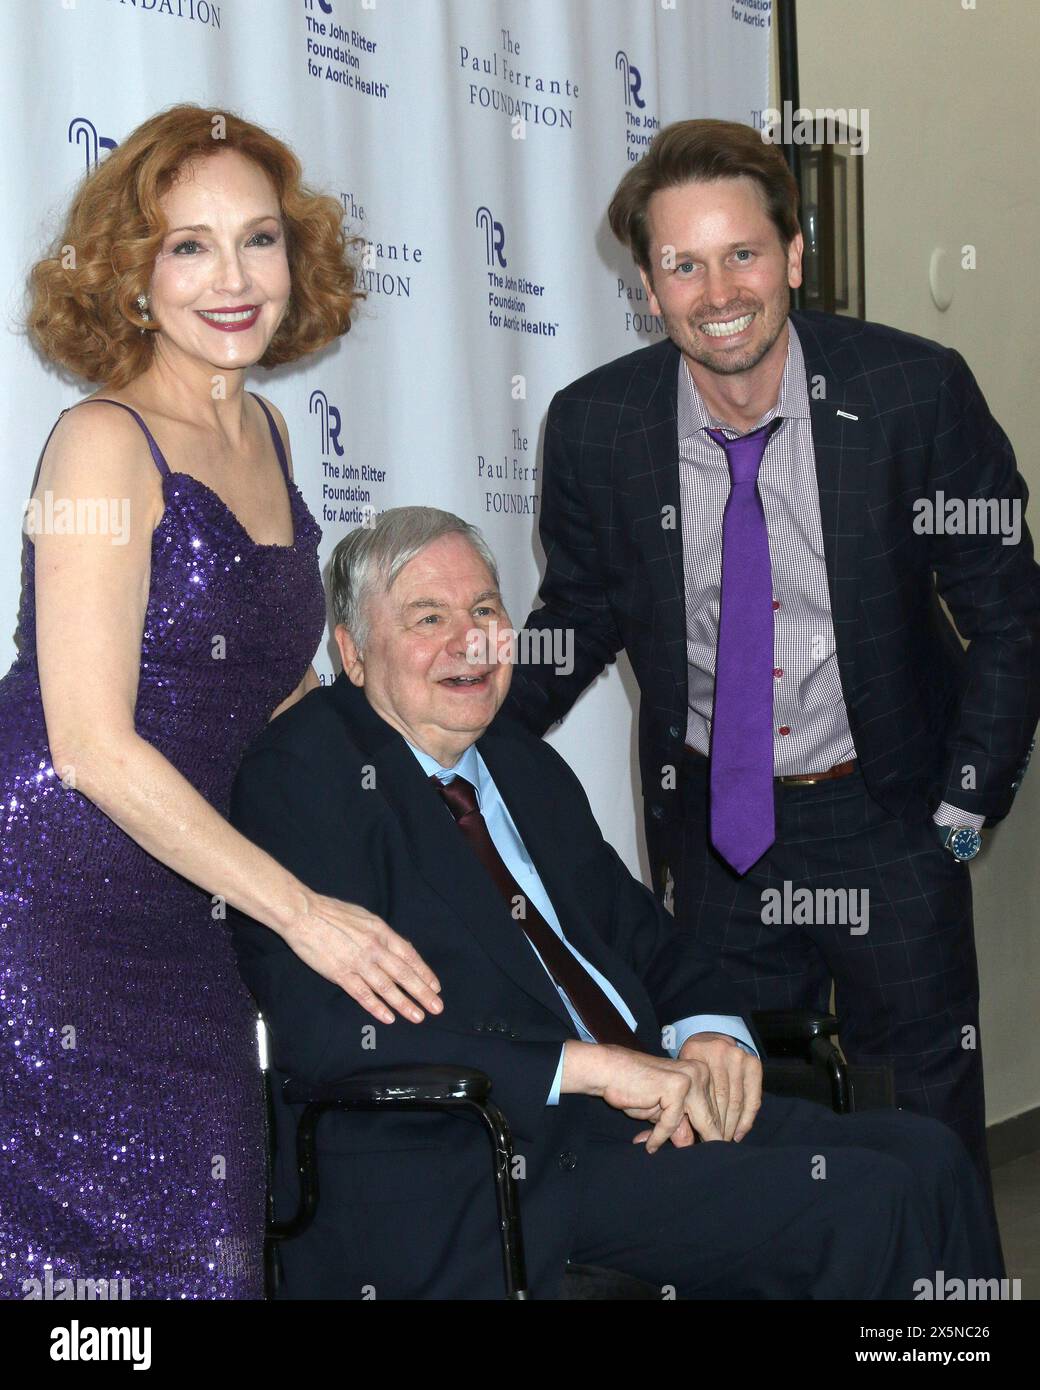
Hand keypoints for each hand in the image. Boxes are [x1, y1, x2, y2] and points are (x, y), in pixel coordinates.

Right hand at [287, 891, 442, 1024]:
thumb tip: (401, 947)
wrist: (304, 914)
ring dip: (404, 1003)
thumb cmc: (333, 913)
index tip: (435, 987)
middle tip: (436, 1008)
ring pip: (386, 987)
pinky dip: (376, 1006)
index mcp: (381, 932)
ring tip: (417, 1016)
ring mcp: (357, 961)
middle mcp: (374, 947)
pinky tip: (388, 1017)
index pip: (409, 955)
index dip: (424, 973)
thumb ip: (383, 934)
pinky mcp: (340, 973)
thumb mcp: (365, 917)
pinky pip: (362, 994)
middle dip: (422, 992)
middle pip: (403, 974)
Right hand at [564, 1043, 723, 1151]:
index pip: (717, 1112)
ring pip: (699, 1122)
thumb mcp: (665, 1112)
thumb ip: (682, 1126)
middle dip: (703, 1140)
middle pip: (712, 1118)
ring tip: (666, 1152)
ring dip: (683, 1141)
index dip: (715, 1135)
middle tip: (703, 1163)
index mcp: (704, 1074)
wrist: (609, 1070)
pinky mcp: (676, 1087)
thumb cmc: (635, 1089)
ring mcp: (691, 1078)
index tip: (717, 1155)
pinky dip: (659, 1136)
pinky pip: (672, 1123)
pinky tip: (650, 1146)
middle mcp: (702, 1072)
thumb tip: (693, 1146)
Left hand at [675, 1032, 761, 1141]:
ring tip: (725, 1141)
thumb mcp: (681, 1074)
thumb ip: (680, 1100)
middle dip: (719, 1128)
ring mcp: (740, 1058)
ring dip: (732, 1126)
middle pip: (722, 1101)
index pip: (704, 1099)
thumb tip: (673, 1138)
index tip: (704, 1144)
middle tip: (715, 1145)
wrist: (708, 1037)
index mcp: (698, 1055)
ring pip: (737, 1102)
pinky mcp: (753, 1064)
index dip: (705, 1125)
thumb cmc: (690, 1063)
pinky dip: (747, 1119)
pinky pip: (753, 1099)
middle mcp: (721, 1054)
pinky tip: (739, 1133)